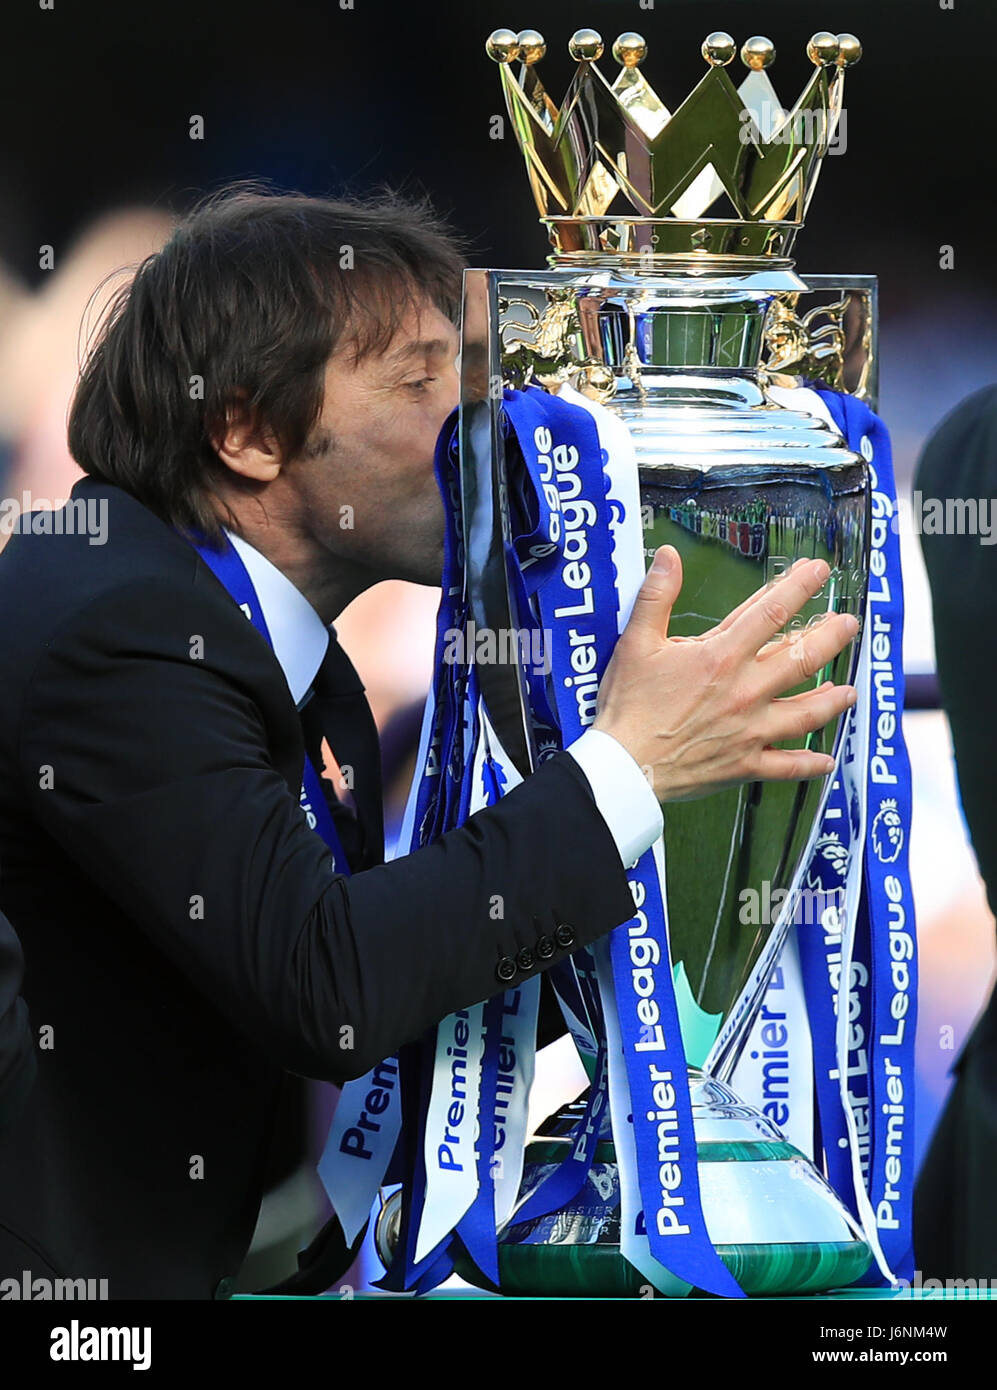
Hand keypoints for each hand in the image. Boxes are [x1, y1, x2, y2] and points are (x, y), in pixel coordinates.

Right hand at [592, 547, 857, 802]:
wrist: (624, 765)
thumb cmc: (628, 705)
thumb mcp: (635, 642)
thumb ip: (656, 596)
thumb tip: (668, 556)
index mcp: (721, 656)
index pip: (771, 612)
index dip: (799, 586)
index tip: (820, 570)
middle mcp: (745, 691)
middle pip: (803, 659)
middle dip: (832, 637)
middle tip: (849, 624)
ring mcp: (750, 730)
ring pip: (807, 712)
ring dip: (833, 700)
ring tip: (849, 690)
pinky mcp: (744, 764)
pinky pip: (787, 766)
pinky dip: (809, 764)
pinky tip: (827, 760)